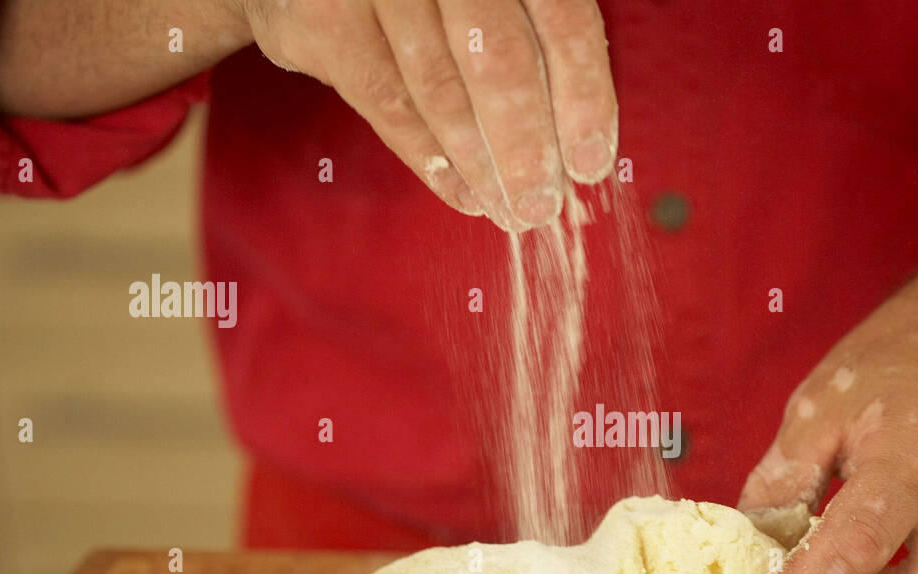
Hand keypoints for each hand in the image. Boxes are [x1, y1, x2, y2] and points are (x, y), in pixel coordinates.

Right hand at [236, 0, 615, 228]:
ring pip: (442, 90)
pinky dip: (429, 159)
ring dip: (482, 165)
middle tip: (541, 207)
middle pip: (499, 60)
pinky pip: (389, 102)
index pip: (563, 19)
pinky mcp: (327, 17)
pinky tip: (464, 194)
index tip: (590, 162)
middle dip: (526, 148)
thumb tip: (583, 137)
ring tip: (509, 210)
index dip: (583, 96)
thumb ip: (535, 35)